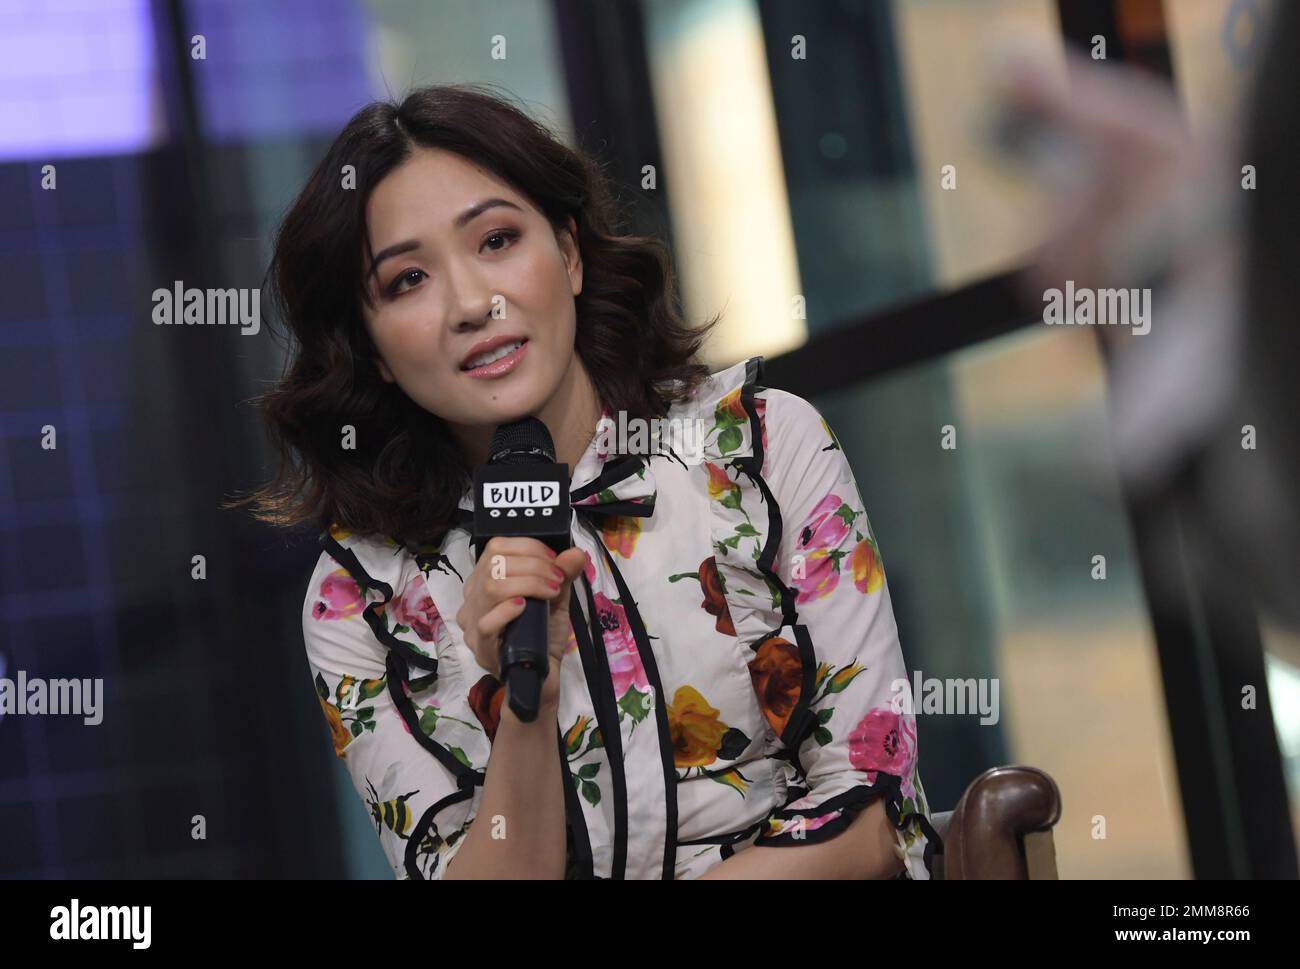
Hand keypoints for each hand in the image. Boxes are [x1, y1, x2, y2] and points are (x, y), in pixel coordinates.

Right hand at [456, 536, 587, 704]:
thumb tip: (575, 553)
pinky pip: (486, 623)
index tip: (553, 560)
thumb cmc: (541, 633)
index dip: (528, 547)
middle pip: (494, 565)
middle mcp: (474, 597)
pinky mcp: (481, 647)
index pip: (496, 547)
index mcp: (486, 579)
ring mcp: (473, 623)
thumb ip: (563, 574)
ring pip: (490, 589)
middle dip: (534, 565)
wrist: (541, 675)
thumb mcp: (555, 597)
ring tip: (551, 592)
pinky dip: (507, 610)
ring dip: (528, 584)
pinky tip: (525, 607)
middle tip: (557, 579)